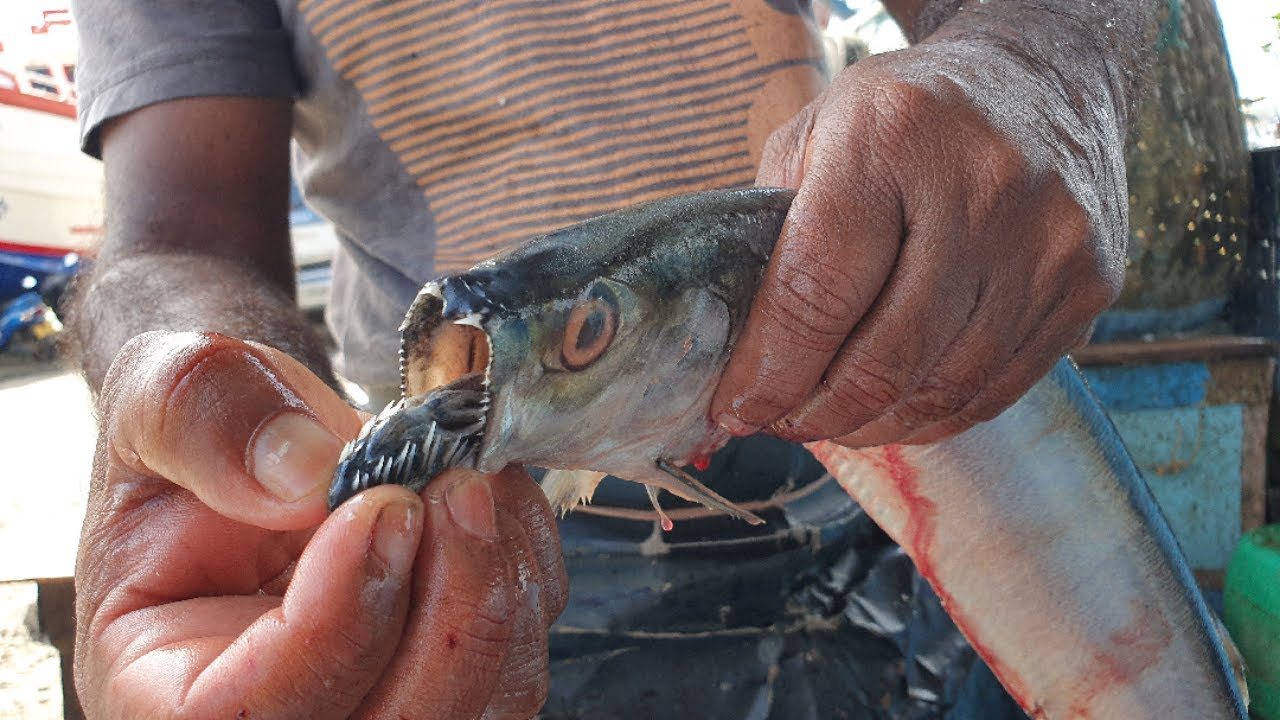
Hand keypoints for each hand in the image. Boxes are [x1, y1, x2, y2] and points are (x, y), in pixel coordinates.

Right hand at [75, 331, 566, 718]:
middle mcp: (283, 719)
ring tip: (466, 481)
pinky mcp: (452, 673)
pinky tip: (490, 501)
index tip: (382, 506)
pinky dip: (527, 575)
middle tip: (456, 490)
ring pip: (483, 703)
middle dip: (453, 613)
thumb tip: (304, 472)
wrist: (258, 441)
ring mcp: (377, 702)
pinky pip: (520, 662)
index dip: (339, 620)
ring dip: (499, 582)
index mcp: (168, 692)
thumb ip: (209, 423)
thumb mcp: (164, 396)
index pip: (253, 716)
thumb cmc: (199, 436)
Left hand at [713, 41, 1126, 446]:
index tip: (737, 409)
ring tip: (829, 422)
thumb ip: (774, 234)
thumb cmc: (906, 115)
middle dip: (816, 412)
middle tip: (779, 423)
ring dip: (871, 425)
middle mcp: (984, 190)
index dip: (769, 372)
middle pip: (883, 357)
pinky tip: (892, 411)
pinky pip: (996, 390)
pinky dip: (932, 416)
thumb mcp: (817, 135)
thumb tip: (742, 358)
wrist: (1043, 76)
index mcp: (894, 138)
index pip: (816, 292)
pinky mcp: (1089, 285)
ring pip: (942, 387)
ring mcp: (1048, 243)